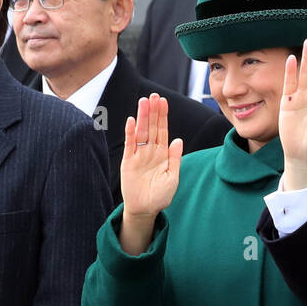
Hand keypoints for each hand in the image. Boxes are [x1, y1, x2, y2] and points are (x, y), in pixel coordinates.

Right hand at [118, 93, 182, 254]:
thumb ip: (175, 158)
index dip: (163, 116)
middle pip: (151, 127)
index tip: (163, 101)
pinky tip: (131, 121)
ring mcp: (139, 155)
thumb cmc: (160, 196)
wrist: (145, 210)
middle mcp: (150, 151)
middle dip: (153, 111)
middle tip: (153, 95)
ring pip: (141, 132)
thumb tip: (178, 140)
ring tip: (143, 102)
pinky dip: (130, 133)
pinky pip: (129, 145)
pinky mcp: (128, 162)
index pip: (163, 130)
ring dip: (142, 117)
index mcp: (162, 153)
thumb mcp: (172, 177)